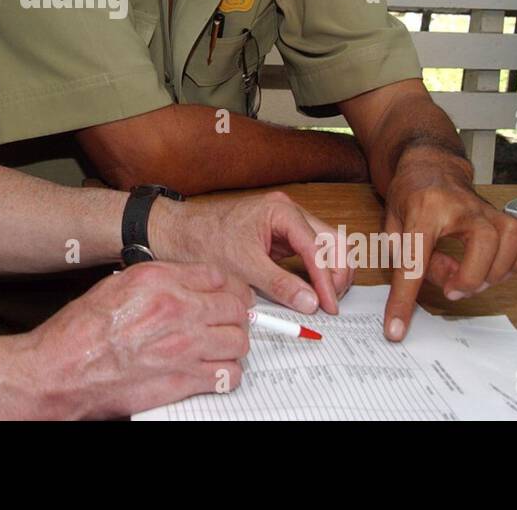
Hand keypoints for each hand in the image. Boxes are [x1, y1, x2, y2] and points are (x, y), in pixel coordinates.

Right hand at [27, 262, 251, 418]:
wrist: (62, 370)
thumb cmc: (78, 332)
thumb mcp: (114, 286)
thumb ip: (154, 281)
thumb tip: (178, 282)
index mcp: (158, 280)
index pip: (217, 275)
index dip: (225, 286)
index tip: (225, 294)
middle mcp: (176, 308)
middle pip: (236, 305)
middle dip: (235, 312)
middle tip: (229, 319)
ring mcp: (185, 346)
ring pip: (239, 340)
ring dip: (233, 342)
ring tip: (223, 345)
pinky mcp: (185, 379)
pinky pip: (229, 375)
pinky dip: (228, 374)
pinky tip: (216, 370)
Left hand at [152, 191, 353, 315]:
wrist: (179, 233)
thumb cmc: (205, 240)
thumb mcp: (243, 267)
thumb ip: (280, 284)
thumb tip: (310, 302)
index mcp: (282, 211)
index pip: (318, 247)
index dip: (327, 279)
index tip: (329, 305)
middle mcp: (289, 212)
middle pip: (332, 241)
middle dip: (337, 273)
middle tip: (332, 303)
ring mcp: (286, 223)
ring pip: (326, 246)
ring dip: (331, 272)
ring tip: (327, 299)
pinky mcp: (281, 236)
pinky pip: (310, 252)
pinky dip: (317, 271)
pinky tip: (314, 291)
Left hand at [382, 147, 516, 340]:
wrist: (430, 167)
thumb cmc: (409, 197)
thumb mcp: (392, 227)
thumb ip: (409, 258)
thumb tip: (446, 284)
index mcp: (422, 208)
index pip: (414, 259)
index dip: (404, 298)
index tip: (397, 327)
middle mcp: (460, 206)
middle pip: (483, 242)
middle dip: (472, 277)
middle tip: (454, 290)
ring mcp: (486, 208)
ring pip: (510, 239)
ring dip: (495, 272)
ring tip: (474, 280)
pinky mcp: (502, 214)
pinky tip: (497, 268)